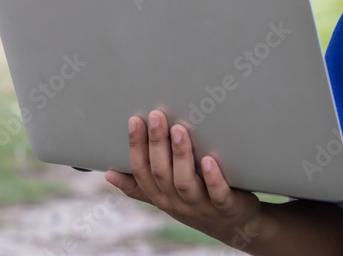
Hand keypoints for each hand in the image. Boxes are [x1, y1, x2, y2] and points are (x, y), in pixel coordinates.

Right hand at [105, 110, 263, 243]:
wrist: (234, 226)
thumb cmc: (197, 203)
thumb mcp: (165, 196)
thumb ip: (140, 186)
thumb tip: (109, 174)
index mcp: (160, 196)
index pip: (141, 171)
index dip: (136, 146)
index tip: (134, 120)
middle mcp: (176, 201)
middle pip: (160, 173)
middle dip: (155, 143)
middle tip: (156, 116)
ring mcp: (200, 205)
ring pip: (185, 181)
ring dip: (180, 155)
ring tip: (179, 130)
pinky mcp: (225, 206)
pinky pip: (217, 193)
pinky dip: (212, 178)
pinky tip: (209, 160)